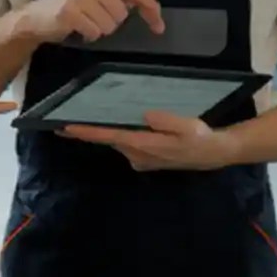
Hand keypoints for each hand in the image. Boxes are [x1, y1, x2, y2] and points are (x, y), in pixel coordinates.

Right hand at [16, 0, 164, 42]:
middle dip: (111, 22)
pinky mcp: (70, 13)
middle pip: (122, 15)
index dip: (151, 10)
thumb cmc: (72, 5)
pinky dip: (88, 35)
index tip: (159, 27)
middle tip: (94, 17)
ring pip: (110, 26)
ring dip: (99, 29)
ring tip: (85, 22)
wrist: (36, 16)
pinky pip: (95, 33)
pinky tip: (78, 29)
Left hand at [59, 111, 239, 171]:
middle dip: (88, 132)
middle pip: (108, 140)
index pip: (110, 137)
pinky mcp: (145, 160)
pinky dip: (119, 136)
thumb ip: (166, 120)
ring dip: (104, 133)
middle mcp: (138, 155)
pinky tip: (119, 125)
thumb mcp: (187, 125)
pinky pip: (126, 145)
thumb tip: (146, 116)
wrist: (212, 154)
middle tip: (64, 121)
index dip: (88, 132)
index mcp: (145, 145)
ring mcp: (141, 159)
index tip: (68, 128)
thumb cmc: (199, 138)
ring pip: (117, 142)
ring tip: (85, 119)